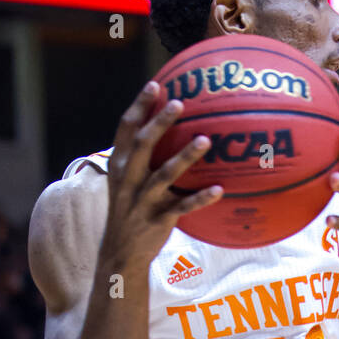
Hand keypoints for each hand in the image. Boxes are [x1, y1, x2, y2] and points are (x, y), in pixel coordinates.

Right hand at [103, 82, 223, 267]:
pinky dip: (201, 199)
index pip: (125, 129)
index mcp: (119, 166)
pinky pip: (183, 207)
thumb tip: (161, 131)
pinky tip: (220, 189)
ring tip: (205, 140)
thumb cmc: (130, 211)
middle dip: (160, 123)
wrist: (120, 253)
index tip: (155, 85)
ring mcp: (143, 201)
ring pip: (165, 175)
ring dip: (185, 157)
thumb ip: (138, 159)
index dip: (139, 106)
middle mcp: (129, 180)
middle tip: (179, 103)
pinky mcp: (159, 220)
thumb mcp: (125, 182)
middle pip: (143, 145)